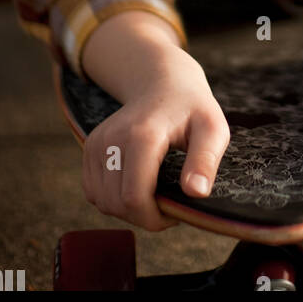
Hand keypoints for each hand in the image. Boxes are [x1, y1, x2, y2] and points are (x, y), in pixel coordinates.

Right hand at [80, 49, 230, 231]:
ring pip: (103, 202)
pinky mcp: (90, 148)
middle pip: (117, 204)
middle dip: (144, 216)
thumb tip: (196, 193)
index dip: (154, 218)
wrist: (163, 83)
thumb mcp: (212, 129)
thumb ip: (206, 160)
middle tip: (168, 203)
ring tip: (154, 194)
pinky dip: (113, 199)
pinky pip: (94, 192)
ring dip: (128, 210)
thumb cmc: (192, 108)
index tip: (175, 213)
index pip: (134, 197)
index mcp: (143, 136)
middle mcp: (113, 139)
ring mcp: (97, 143)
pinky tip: (136, 186)